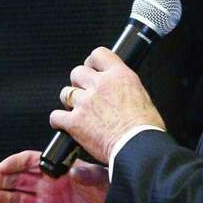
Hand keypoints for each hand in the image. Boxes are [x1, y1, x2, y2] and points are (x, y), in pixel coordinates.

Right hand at [0, 150, 109, 202]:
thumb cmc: (110, 195)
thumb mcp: (101, 179)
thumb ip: (87, 174)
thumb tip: (73, 171)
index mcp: (58, 172)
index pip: (31, 162)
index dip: (15, 163)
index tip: (2, 167)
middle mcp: (49, 188)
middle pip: (20, 181)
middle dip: (3, 180)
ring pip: (20, 201)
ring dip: (4, 198)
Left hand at [53, 47, 164, 161]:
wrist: (139, 147)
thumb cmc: (146, 129)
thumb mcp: (142, 97)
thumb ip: (124, 89)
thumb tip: (118, 93)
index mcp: (120, 76)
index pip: (99, 54)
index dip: (92, 62)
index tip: (91, 68)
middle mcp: (100, 85)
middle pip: (77, 72)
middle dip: (79, 83)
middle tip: (85, 94)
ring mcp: (85, 102)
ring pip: (66, 93)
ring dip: (70, 101)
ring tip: (77, 111)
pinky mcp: (75, 122)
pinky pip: (56, 116)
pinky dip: (58, 121)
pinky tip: (64, 125)